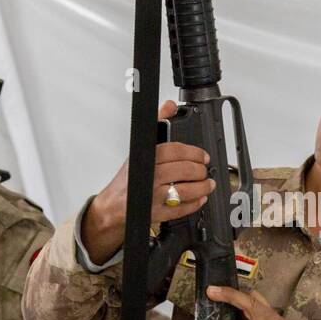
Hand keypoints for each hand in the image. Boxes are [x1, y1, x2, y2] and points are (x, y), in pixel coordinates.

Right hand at [80, 100, 215, 264]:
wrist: (112, 206)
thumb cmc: (128, 178)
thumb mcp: (140, 148)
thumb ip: (157, 124)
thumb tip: (170, 105)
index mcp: (145, 159)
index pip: (173, 151)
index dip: (193, 152)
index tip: (203, 156)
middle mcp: (149, 177)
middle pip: (183, 170)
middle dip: (200, 170)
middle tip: (205, 170)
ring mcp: (153, 197)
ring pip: (185, 191)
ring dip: (202, 187)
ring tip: (208, 184)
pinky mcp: (157, 214)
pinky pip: (181, 209)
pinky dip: (194, 204)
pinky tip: (200, 198)